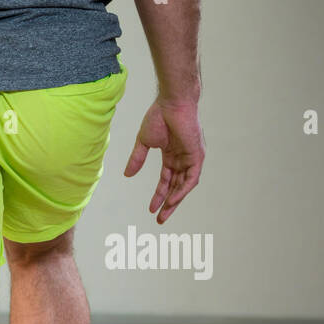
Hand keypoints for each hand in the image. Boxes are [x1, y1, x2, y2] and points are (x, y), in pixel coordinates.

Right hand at [124, 99, 203, 223]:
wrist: (171, 103)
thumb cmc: (158, 117)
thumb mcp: (144, 142)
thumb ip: (137, 159)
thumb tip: (127, 175)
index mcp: (171, 155)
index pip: (166, 180)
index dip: (158, 195)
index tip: (150, 209)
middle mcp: (183, 159)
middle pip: (175, 186)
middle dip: (167, 203)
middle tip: (160, 219)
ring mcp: (191, 157)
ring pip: (184, 185)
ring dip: (175, 200)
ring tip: (164, 213)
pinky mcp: (197, 155)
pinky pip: (191, 178)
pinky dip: (183, 190)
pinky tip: (173, 200)